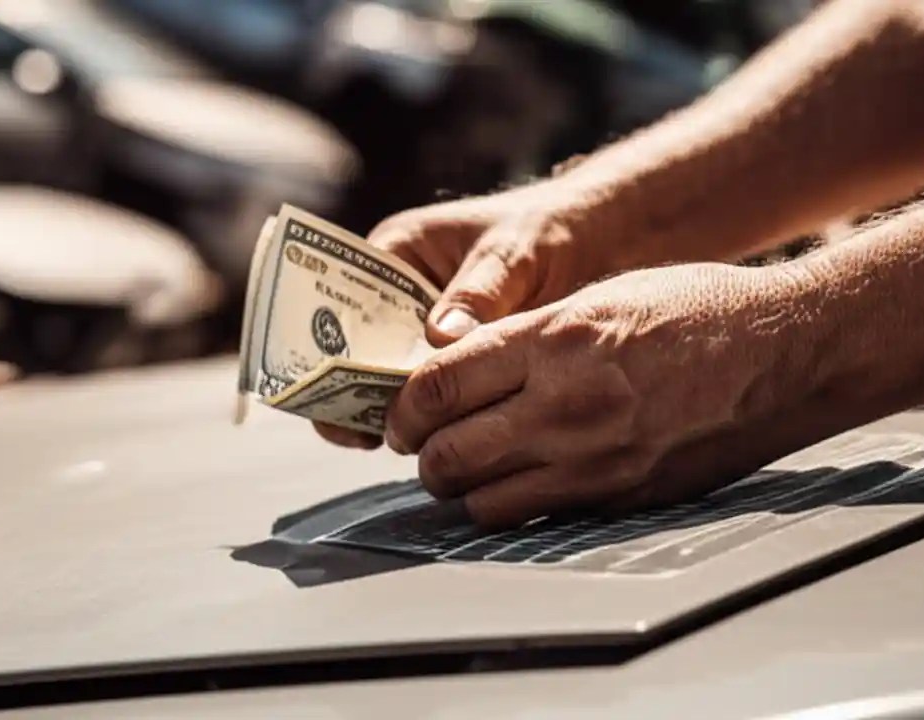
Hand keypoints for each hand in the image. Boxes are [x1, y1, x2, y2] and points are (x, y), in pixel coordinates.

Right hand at [314, 180, 612, 448]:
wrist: (596, 241)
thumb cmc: (546, 228)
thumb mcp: (512, 253)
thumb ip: (478, 293)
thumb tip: (441, 338)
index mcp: (394, 252)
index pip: (335, 298)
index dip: (327, 343)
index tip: (337, 386)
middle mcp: (395, 293)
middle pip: (351, 349)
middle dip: (355, 391)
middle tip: (374, 432)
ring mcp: (419, 331)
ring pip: (384, 379)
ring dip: (391, 411)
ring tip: (409, 444)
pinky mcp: (447, 361)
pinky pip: (426, 394)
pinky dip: (431, 417)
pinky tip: (445, 441)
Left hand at [382, 262, 814, 527]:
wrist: (785, 352)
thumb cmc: (697, 309)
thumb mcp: (600, 294)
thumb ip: (524, 337)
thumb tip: (458, 369)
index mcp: (555, 340)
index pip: (437, 386)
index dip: (403, 406)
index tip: (401, 411)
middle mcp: (568, 406)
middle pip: (447, 455)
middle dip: (422, 454)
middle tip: (423, 443)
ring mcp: (597, 461)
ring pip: (483, 502)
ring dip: (464, 487)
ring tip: (472, 465)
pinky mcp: (623, 497)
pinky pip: (539, 517)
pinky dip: (514, 505)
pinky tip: (523, 480)